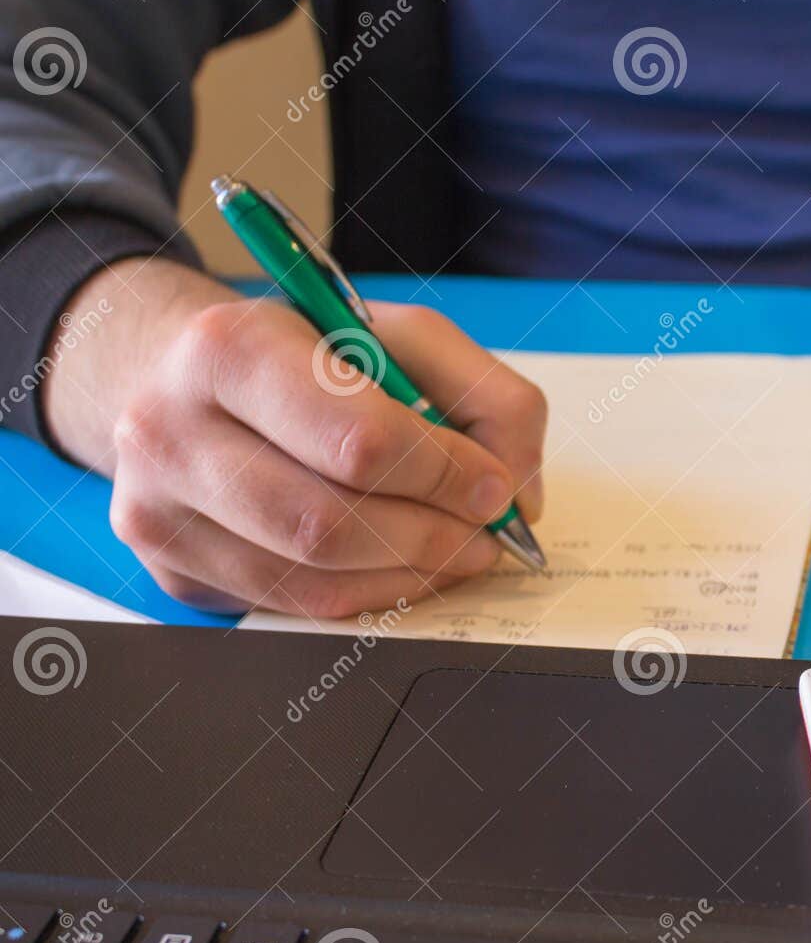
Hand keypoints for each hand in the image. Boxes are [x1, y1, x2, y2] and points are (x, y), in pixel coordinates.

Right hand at [42, 258, 546, 615]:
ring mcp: (159, 510)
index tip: (493, 487)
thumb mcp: (400, 337)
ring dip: (411, 573)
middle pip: (329, 522)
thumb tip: (519, 492)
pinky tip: (405, 566)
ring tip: (459, 549)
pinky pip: (296, 605)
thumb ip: (486, 396)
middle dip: (432, 535)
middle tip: (485, 532)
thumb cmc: (306, 357)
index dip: (442, 474)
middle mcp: (169, 430)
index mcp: (229, 348)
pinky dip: (373, 594)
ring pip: (314, 577)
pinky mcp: (173, 569)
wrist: (189, 381)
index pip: (356, 440)